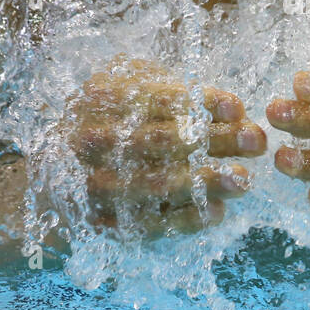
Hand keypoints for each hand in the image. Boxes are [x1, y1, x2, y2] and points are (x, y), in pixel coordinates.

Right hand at [65, 58, 266, 233]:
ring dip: (204, 182)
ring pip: (155, 184)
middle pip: (161, 141)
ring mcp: (96, 184)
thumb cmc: (110, 118)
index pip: (157, 98)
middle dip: (214, 140)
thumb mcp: (128, 86)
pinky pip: (148, 223)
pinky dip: (184, 219)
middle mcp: (93, 140)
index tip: (239, 107)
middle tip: (255, 141)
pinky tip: (217, 211)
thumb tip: (229, 107)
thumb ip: (171, 88)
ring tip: (244, 179)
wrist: (54, 169)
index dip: (201, 102)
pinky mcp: (104, 222)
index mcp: (101, 98)